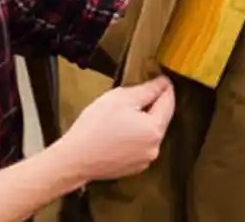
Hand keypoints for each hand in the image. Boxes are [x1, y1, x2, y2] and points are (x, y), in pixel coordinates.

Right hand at [54, 76, 175, 182]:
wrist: (75, 159)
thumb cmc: (94, 128)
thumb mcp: (121, 98)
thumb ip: (146, 89)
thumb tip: (161, 84)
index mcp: (154, 129)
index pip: (168, 101)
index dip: (164, 86)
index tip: (159, 78)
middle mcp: (155, 147)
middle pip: (161, 117)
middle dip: (152, 103)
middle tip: (137, 93)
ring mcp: (145, 159)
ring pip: (150, 131)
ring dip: (143, 120)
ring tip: (122, 114)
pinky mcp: (135, 167)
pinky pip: (141, 145)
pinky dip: (135, 136)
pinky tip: (118, 131)